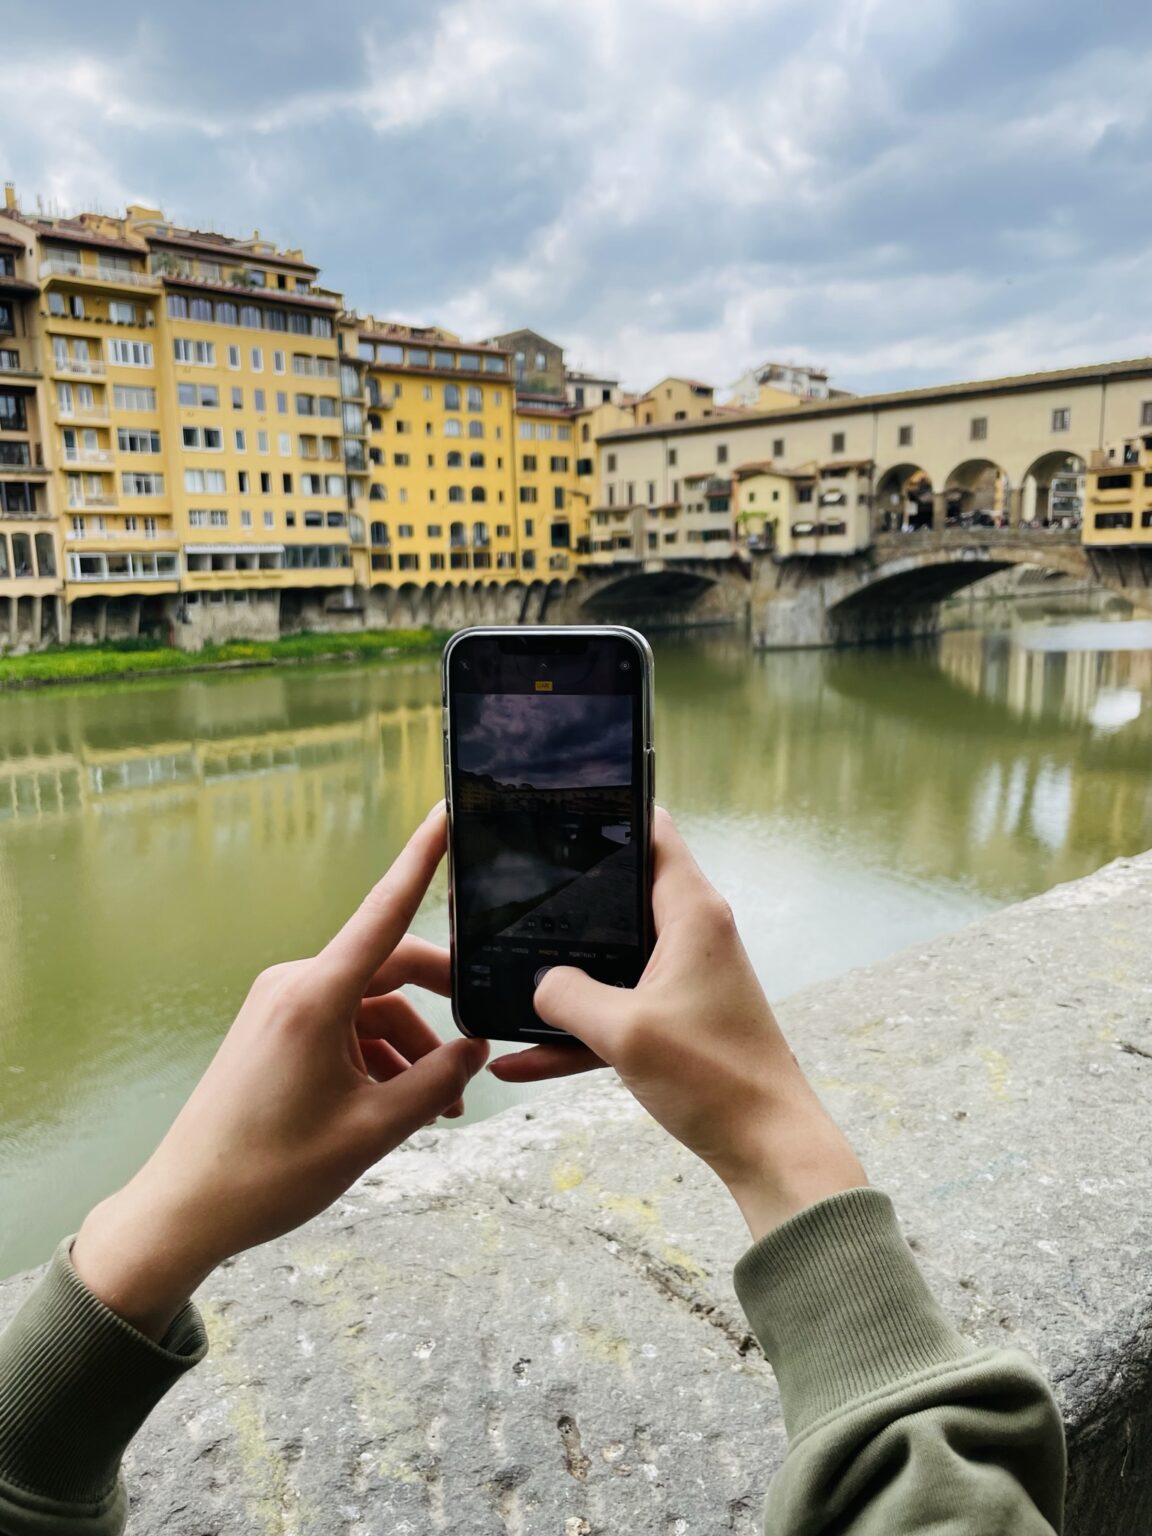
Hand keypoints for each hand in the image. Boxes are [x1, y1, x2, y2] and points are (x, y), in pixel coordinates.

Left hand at [73, 808, 486, 1337]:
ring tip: (440, 1107)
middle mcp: (295, 985)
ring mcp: (281, 1006)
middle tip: (480, 1047)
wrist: (186, 1210)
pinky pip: (344, 1026)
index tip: (446, 814)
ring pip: (371, 1006)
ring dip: (410, 1047)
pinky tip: (402, 1103)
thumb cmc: (271, 1172)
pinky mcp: (274, 1030)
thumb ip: (435, 1083)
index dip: (421, 861)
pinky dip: (378, 1056)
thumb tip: (475, 1049)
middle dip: (439, 1009)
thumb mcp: (372, 1131)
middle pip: (391, 970)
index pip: (385, 913)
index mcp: (315, 996)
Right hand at [490, 809, 865, 1240]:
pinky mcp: (676, 1020)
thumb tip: (540, 983)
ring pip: (610, 958)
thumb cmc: (712, 1077)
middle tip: (509, 883)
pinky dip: (574, 1032)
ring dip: (563, 973)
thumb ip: (568, 995)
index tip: (556, 804)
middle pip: (620, 891)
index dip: (608, 809)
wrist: (767, 1145)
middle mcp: (691, 933)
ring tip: (500, 969)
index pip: (651, 830)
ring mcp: (683, 978)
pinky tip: (519, 1063)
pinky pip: (614, 1013)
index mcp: (691, 911)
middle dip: (567, 891)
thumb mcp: (624, 1030)